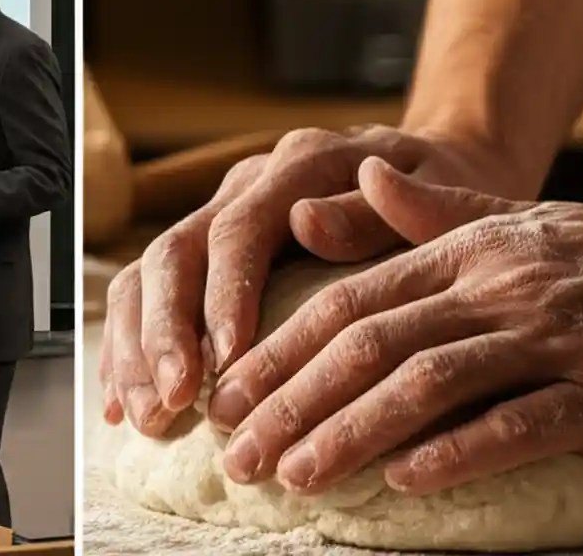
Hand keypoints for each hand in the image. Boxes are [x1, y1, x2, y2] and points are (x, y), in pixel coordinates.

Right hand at [100, 124, 533, 436]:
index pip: (237, 229)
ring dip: (137, 350)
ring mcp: (221, 217)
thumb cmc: (455, 193)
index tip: (223, 363)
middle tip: (173, 402)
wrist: (443, 174)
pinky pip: (147, 296)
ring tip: (147, 416)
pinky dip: (129, 350)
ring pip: (147, 275)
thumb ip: (380, 209)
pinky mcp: (209, 254)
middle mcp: (247, 186)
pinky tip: (127, 405)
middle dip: (163, 334)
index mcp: (299, 165)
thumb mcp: (446, 192)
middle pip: (174, 252)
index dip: (221, 297)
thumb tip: (306, 221)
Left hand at [214, 156, 582, 497]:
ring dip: (353, 432)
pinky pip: (524, 423)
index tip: (227, 396)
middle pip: (371, 345)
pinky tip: (407, 481)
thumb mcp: (507, 223)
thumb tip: (351, 178)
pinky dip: (462, 451)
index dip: (280, 351)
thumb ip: (421, 213)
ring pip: (431, 384)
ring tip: (295, 474)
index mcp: (461, 255)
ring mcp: (551, 341)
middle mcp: (495, 291)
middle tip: (238, 454)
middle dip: (294, 402)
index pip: (348, 303)